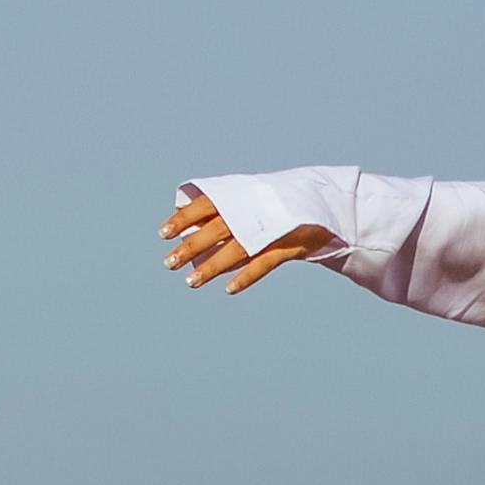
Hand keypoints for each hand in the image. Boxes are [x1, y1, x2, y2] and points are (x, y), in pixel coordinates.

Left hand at [164, 192, 336, 292]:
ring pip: (236, 249)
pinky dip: (246, 276)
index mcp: (241, 196)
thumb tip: (188, 220)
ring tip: (191, 282)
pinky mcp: (288, 246)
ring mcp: (271, 229)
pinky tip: (229, 289)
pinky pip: (264, 263)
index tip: (163, 233)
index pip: (206, 205)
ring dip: (211, 266)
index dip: (184, 218)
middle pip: (215, 229)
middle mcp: (253, 211)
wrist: (321, 204)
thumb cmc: (276, 206)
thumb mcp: (249, 200)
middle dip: (190, 246)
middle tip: (168, 263)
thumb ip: (223, 209)